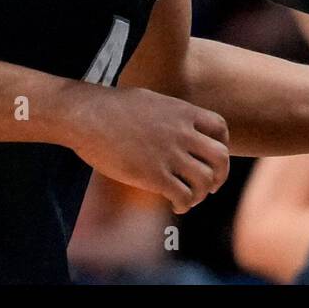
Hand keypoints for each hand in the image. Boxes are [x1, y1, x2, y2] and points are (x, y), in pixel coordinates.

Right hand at [69, 84, 230, 214]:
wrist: (87, 116)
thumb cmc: (111, 107)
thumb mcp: (151, 101)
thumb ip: (170, 114)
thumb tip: (175, 123)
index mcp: (182, 112)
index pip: (220, 128)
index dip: (221, 145)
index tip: (211, 157)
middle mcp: (182, 133)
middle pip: (220, 158)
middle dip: (219, 175)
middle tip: (210, 185)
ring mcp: (169, 154)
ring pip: (205, 180)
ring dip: (201, 193)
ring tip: (190, 197)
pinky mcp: (153, 175)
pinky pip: (184, 196)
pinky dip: (185, 205)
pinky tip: (176, 205)